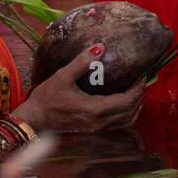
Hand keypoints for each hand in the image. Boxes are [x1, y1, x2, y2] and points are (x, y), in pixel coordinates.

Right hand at [14, 44, 143, 132]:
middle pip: (129, 112)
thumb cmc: (47, 98)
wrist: (35, 119)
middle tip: (141, 83)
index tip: (142, 78)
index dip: (136, 90)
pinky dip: (126, 116)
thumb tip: (100, 47)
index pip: (125, 101)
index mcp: (95, 109)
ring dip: (134, 108)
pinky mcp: (93, 130)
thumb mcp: (63, 76)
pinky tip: (124, 106)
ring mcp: (97, 128)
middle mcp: (99, 122)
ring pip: (125, 122)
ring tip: (136, 93)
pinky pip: (117, 125)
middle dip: (138, 98)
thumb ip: (82, 62)